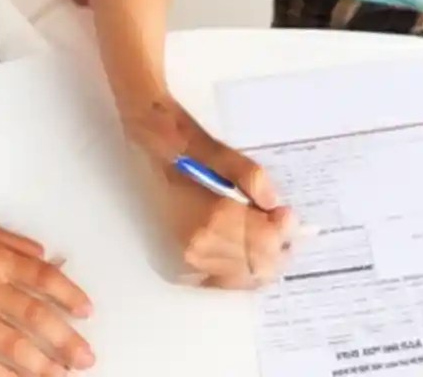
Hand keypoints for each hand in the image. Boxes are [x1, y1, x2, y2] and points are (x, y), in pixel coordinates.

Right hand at [0, 223, 94, 375]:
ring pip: (12, 344)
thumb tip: (52, 259)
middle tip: (86, 357)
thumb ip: (16, 244)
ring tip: (61, 376)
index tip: (87, 312)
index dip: (70, 296)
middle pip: (35, 316)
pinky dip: (2, 376)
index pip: (44, 278)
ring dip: (41, 364)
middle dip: (65, 339)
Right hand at [124, 99, 296, 289]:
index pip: (265, 241)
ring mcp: (187, 261)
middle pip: (259, 264)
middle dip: (277, 244)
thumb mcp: (212, 148)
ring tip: (263, 229)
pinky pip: (224, 281)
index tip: (286, 211)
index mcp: (208, 218)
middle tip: (280, 221)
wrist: (136, 147)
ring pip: (245, 277)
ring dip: (262, 256)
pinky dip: (242, 267)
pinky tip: (245, 246)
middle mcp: (197, 248)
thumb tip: (274, 203)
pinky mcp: (180, 267)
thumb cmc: (170, 141)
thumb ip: (248, 176)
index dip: (284, 229)